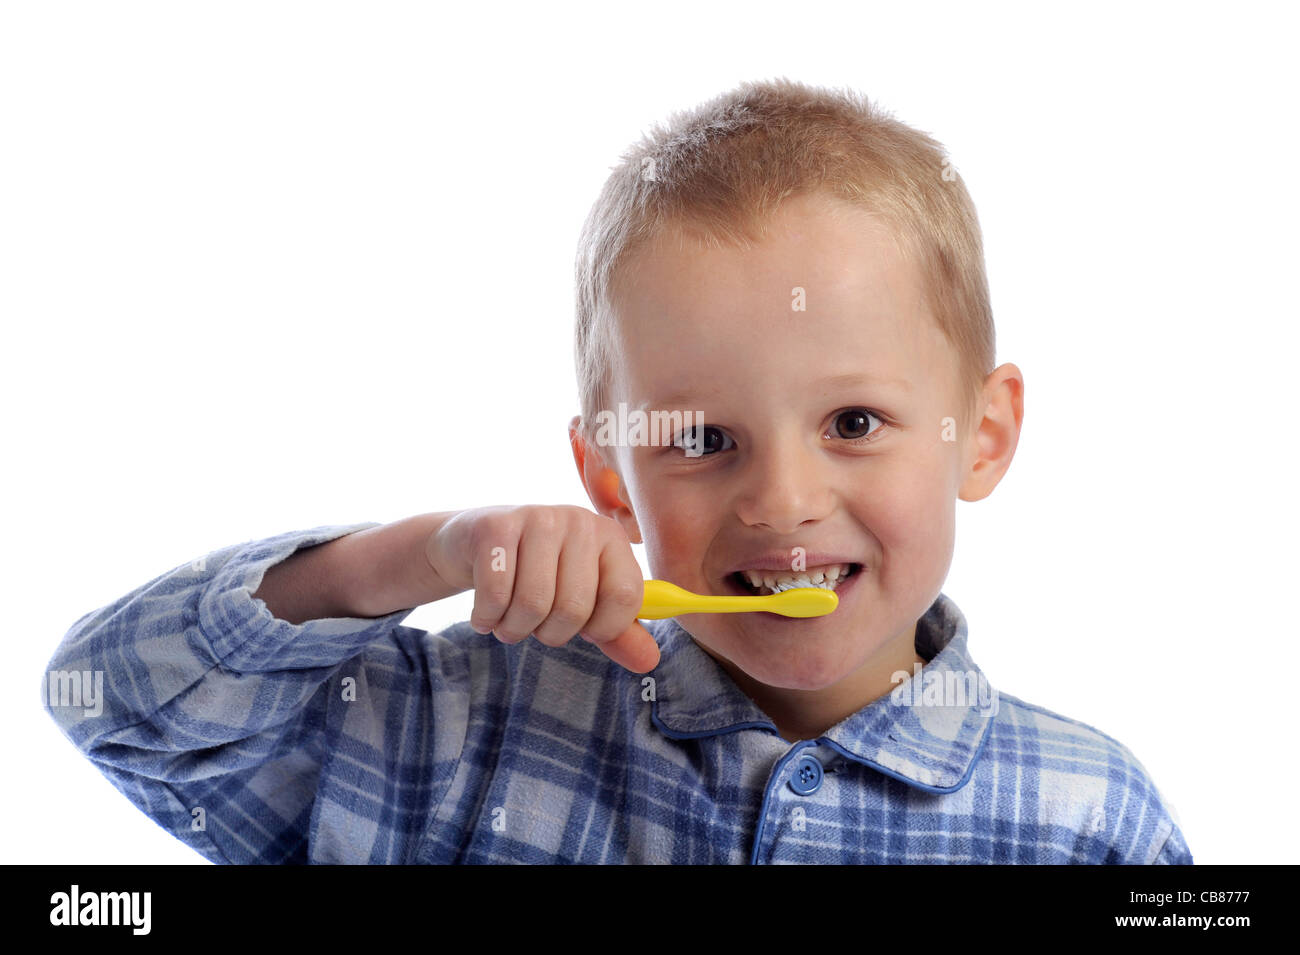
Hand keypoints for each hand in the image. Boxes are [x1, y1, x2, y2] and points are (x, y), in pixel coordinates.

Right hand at [426, 505, 658, 672]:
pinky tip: (485, 614)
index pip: (625, 596)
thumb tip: (649, 661)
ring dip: (514, 629)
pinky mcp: (495, 526)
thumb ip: (617, 631)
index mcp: (610, 537)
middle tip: (534, 625)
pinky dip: (487, 618)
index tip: (582, 628)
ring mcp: (537, 518)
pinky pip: (496, 595)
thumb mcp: (583, 600)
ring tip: (507, 620)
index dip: (602, 628)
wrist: (473, 544)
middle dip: (550, 633)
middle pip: (574, 607)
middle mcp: (579, 521)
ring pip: (533, 604)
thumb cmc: (537, 575)